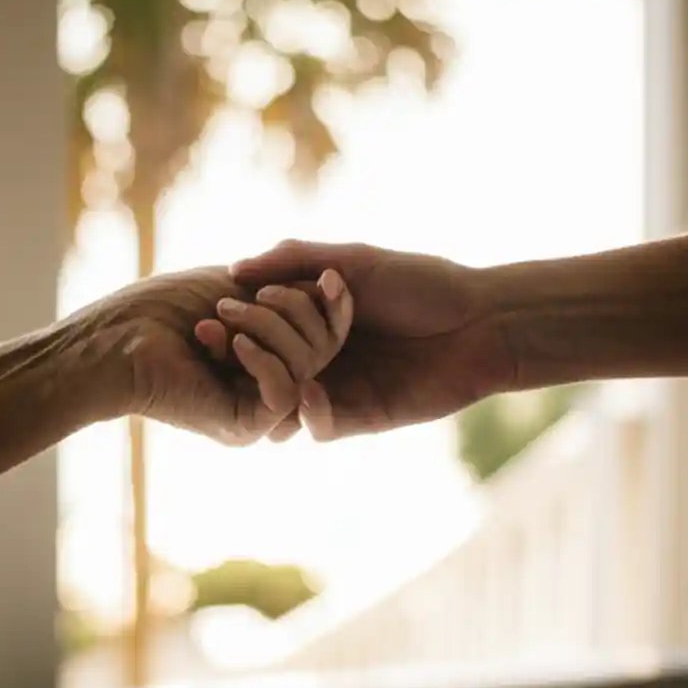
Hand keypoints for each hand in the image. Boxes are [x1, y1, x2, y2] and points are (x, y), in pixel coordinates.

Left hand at [70, 266, 350, 445]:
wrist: (116, 339)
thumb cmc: (163, 308)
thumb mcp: (237, 285)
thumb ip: (285, 293)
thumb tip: (330, 294)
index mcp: (272, 353)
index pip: (326, 332)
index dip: (332, 304)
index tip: (325, 276)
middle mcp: (269, 385)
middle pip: (324, 349)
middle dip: (292, 308)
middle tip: (237, 295)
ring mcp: (258, 410)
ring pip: (307, 369)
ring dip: (269, 327)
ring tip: (222, 314)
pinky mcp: (244, 427)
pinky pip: (284, 395)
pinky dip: (264, 361)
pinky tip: (232, 343)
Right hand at [230, 241, 515, 438]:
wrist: (482, 322)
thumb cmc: (422, 283)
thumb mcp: (352, 262)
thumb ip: (295, 260)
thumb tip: (235, 268)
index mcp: (310, 320)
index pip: (256, 329)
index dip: (231, 326)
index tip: (206, 321)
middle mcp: (317, 357)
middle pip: (262, 370)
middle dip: (239, 364)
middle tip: (219, 353)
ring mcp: (337, 389)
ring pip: (284, 404)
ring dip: (268, 395)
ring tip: (260, 379)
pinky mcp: (361, 418)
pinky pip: (321, 427)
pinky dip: (309, 415)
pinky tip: (311, 392)